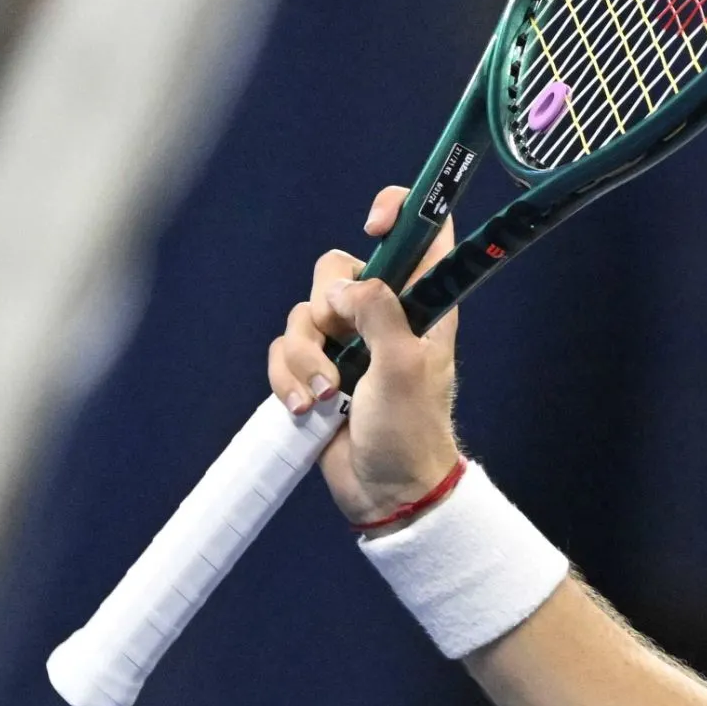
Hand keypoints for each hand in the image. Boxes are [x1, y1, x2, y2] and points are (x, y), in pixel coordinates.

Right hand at [267, 184, 463, 523]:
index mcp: (423, 307)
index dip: (400, 213)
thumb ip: (379, 313)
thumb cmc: (411, 433)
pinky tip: (305, 409)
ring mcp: (348, 344)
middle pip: (336, 270)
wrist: (388, 492)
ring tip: (327, 397)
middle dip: (328, 307)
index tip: (374, 223)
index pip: (420, 239)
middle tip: (345, 345)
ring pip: (302, 314)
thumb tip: (346, 286)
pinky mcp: (317, 371)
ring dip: (305, 358)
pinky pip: (283, 351)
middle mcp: (384, 317)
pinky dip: (287, 378)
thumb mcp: (404, 367)